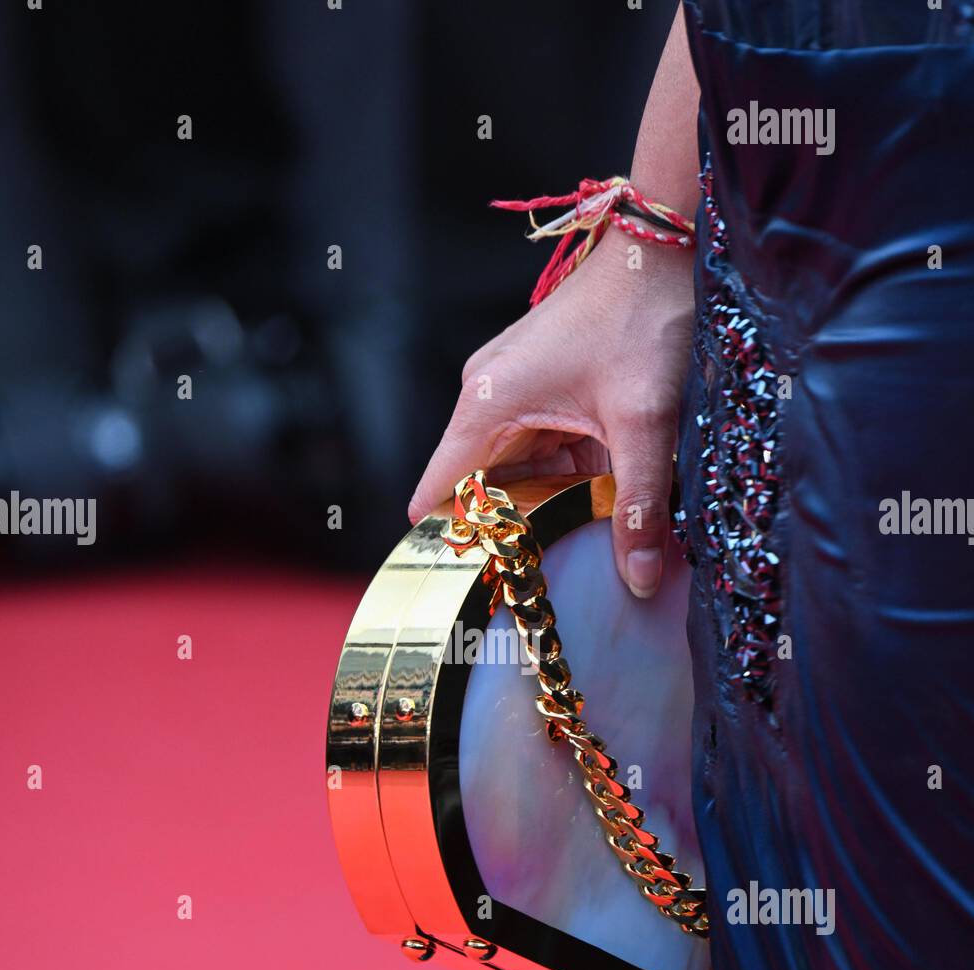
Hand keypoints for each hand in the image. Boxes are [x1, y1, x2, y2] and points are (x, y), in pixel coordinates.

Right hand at [408, 229, 694, 596]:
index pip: (438, 491)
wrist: (666, 246)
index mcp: (486, 404)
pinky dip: (565, 480)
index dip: (449, 543)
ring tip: (577, 550)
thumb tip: (642, 581)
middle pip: (478, 489)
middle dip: (509, 534)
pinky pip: (541, 451)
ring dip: (544, 508)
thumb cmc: (644, 318)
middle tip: (543, 585)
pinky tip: (598, 504)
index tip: (475, 590)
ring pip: (514, 474)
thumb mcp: (644, 421)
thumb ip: (640, 505)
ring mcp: (513, 391)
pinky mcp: (541, 388)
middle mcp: (486, 397)